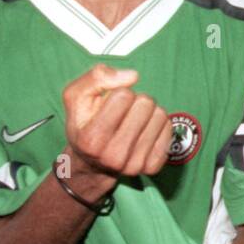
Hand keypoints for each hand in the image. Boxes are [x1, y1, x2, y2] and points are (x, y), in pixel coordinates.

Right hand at [62, 64, 172, 182]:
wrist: (90, 163)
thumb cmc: (83, 125)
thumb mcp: (75, 96)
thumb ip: (96, 77)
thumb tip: (133, 76)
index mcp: (92, 140)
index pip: (123, 96)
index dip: (118, 92)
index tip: (110, 104)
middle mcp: (113, 156)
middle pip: (145, 104)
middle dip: (135, 100)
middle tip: (124, 112)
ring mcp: (134, 164)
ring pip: (160, 115)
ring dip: (149, 112)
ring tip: (133, 120)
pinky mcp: (151, 167)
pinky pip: (169, 129)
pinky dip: (158, 124)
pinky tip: (143, 131)